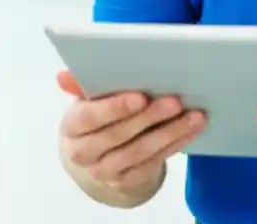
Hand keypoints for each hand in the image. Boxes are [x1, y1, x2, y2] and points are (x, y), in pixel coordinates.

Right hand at [57, 70, 206, 192]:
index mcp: (72, 127)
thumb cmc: (96, 118)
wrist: (97, 159)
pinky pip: (155, 161)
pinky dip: (176, 143)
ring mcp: (106, 171)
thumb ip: (82, 85)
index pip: (89, 117)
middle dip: (149, 117)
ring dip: (169, 132)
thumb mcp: (88, 100)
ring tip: (193, 115)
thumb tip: (63, 76)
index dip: (114, 108)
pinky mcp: (128, 181)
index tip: (140, 96)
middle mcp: (84, 153)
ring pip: (140, 152)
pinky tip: (192, 128)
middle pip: (118, 135)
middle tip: (175, 101)